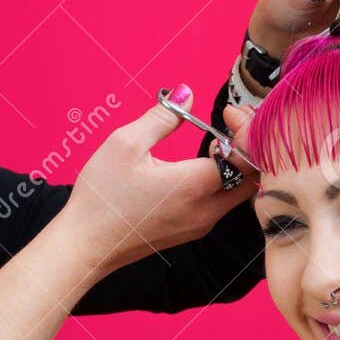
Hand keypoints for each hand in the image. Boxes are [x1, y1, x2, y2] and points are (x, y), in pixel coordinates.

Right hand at [64, 88, 256, 272]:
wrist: (86, 246)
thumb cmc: (101, 197)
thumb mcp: (125, 145)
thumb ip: (162, 118)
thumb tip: (186, 94)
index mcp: (193, 186)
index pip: (247, 156)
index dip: (247, 128)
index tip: (228, 112)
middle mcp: (205, 210)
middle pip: (252, 177)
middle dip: (249, 145)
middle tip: (230, 124)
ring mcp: (201, 224)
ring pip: (240, 192)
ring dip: (237, 164)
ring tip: (214, 142)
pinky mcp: (192, 231)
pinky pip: (223, 203)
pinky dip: (224, 180)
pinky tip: (202, 164)